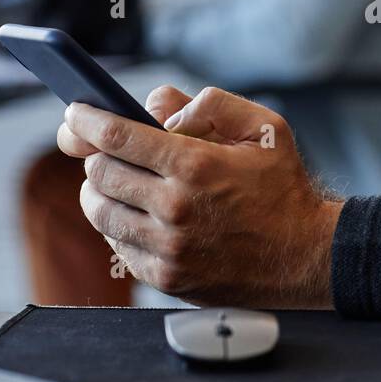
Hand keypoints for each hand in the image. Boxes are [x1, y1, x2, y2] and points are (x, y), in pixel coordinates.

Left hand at [56, 85, 342, 307]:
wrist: (305, 256)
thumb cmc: (283, 187)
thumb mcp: (264, 128)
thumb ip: (210, 104)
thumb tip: (158, 108)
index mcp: (196, 165)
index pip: (116, 137)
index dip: (86, 119)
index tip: (76, 112)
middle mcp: (175, 208)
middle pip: (100, 171)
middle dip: (98, 153)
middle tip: (109, 148)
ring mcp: (167, 247)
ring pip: (99, 210)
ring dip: (101, 190)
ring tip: (119, 180)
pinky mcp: (165, 277)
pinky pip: (116, 243)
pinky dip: (118, 224)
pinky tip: (140, 213)